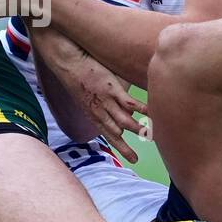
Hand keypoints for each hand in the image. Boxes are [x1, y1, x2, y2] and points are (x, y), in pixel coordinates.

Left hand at [42, 43, 147, 161]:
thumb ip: (107, 106)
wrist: (69, 62)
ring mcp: (106, 102)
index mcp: (93, 115)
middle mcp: (100, 112)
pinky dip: (142, 110)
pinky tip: (152, 114)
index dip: (121, 148)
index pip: (109, 135)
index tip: (133, 159)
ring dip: (139, 130)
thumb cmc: (79, 75)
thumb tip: (127, 112)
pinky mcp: (111, 89)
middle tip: (137, 158)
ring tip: (151, 137)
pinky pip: (129, 103)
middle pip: (116, 134)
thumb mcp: (89, 96)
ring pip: (124, 121)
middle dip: (126, 147)